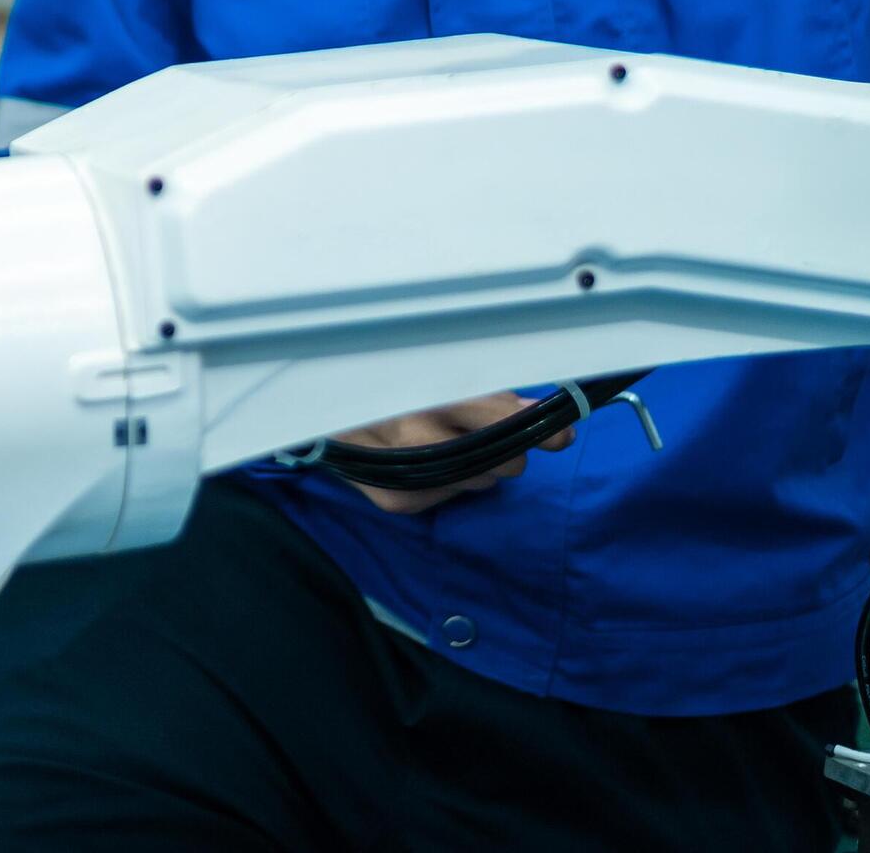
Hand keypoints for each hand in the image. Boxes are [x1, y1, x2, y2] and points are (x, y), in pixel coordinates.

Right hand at [328, 394, 575, 515]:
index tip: (558, 431)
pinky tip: (427, 459)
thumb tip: (536, 411)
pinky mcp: (397, 501)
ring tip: (447, 440)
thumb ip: (484, 391)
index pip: (495, 416)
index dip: (532, 426)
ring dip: (478, 464)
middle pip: (501, 458)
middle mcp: (416, 438)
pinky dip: (451, 480)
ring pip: (483, 481)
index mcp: (425, 394)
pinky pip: (453, 495)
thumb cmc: (375, 378)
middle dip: (503, 446)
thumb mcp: (427, 369)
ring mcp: (407, 476)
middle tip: (485, 431)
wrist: (312, 410)